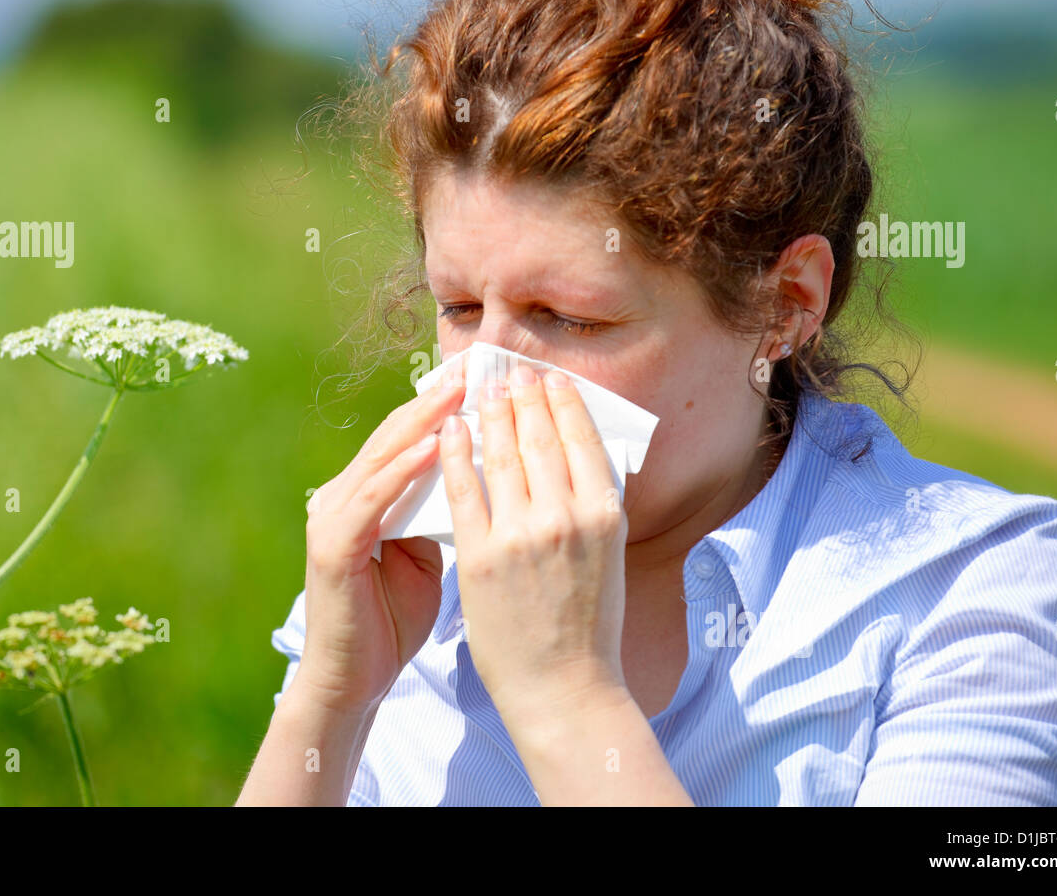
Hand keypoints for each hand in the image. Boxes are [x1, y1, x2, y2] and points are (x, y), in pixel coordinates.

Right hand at [295, 353, 467, 714]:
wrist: (354, 680)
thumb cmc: (393, 617)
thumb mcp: (425, 553)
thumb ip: (441, 512)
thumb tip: (484, 477)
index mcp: (367, 496)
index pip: (410, 439)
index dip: (444, 407)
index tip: (485, 377)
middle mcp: (344, 495)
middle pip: (396, 435)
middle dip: (436, 399)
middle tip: (474, 366)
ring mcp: (333, 517)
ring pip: (383, 456)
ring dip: (423, 420)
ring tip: (460, 391)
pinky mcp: (333, 545)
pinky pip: (373, 498)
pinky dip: (404, 470)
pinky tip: (435, 445)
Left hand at [437, 363, 629, 730]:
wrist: (564, 687)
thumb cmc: (590, 625)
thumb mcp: (609, 555)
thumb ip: (594, 506)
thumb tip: (582, 458)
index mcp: (605, 515)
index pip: (581, 439)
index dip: (561, 401)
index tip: (548, 377)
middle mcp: (566, 517)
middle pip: (539, 437)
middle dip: (522, 396)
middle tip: (509, 370)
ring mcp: (521, 535)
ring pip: (501, 454)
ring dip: (489, 413)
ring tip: (480, 389)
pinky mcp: (481, 555)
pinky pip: (463, 488)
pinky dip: (454, 452)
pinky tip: (447, 429)